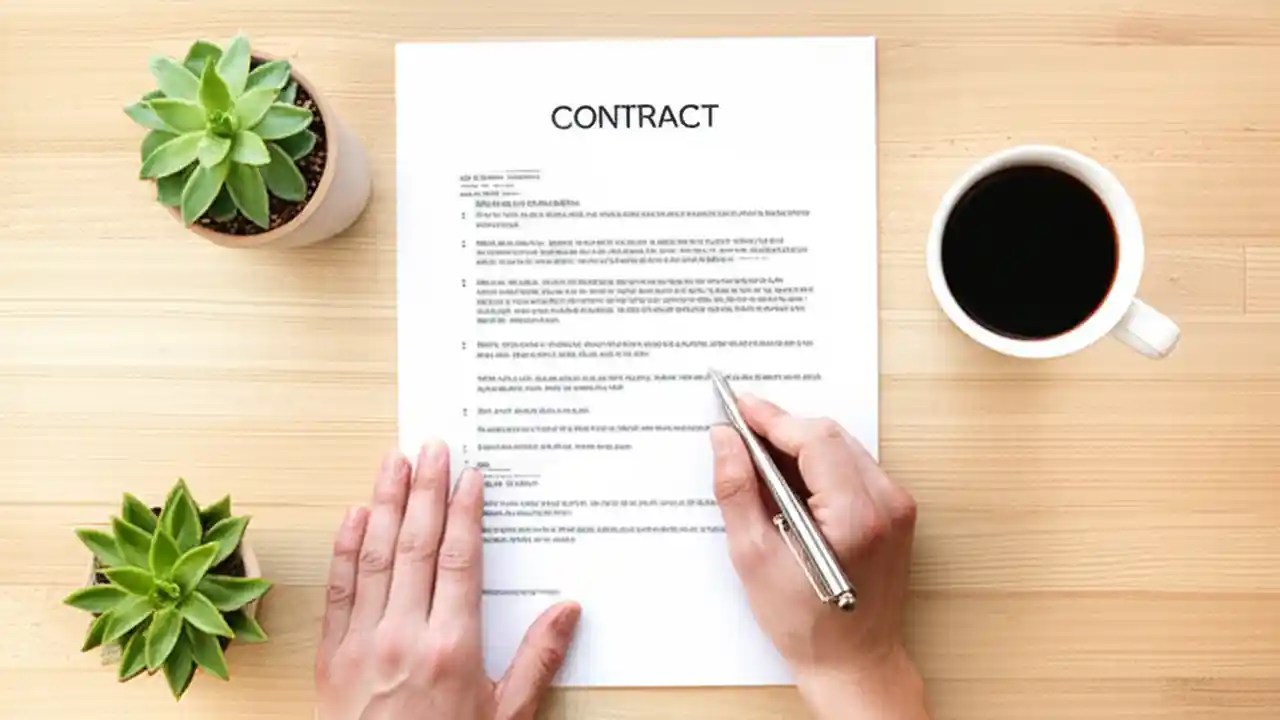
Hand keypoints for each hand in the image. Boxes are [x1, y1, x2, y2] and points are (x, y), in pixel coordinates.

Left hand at [316, 442, 580, 719]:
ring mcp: (361, 642)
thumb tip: (570, 610)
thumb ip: (538, 660)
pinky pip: (338, 589)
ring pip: (373, 556)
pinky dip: (345, 548)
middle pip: (416, 544)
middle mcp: (403, 634)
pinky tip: (353, 515)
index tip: (471, 475)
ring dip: (384, 503)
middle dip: (426, 490)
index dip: (466, 512)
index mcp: (451, 647)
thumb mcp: (506, 716)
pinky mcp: (331, 656)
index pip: (459, 560)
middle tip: (432, 447)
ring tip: (394, 462)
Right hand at [710, 395, 927, 719]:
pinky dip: (820, 463)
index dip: (771, 418)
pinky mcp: (896, 512)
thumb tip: (724, 441)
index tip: (739, 407)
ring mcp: (896, 507)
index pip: (813, 439)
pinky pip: (854, 467)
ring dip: (801, 444)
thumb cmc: (807, 625)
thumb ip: (737, 490)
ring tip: (760, 457)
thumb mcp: (754, 556)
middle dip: (783, 428)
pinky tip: (791, 480)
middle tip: (741, 431)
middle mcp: (885, 504)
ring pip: (843, 447)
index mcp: (854, 515)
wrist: (853, 662)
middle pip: (830, 436)